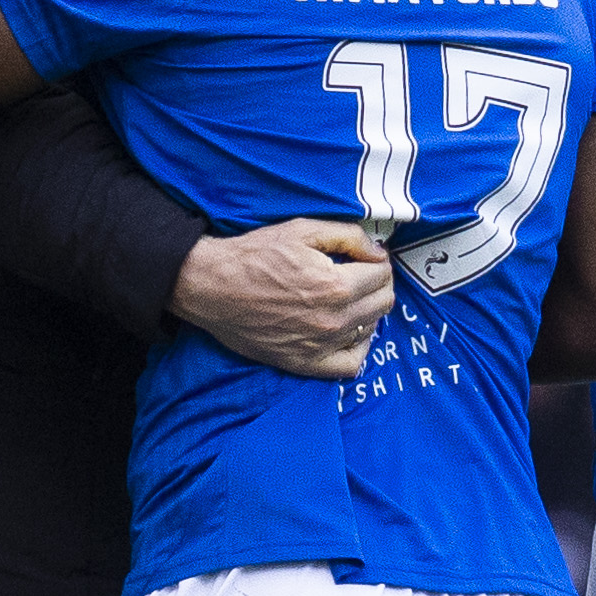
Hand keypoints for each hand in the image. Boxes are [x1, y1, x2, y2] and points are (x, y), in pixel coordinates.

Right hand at [170, 219, 394, 377]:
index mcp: (335, 285)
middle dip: (378, 285)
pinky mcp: (303, 363)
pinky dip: (358, 349)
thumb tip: (377, 251)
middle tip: (362, 275)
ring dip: (368, 312)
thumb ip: (348, 236)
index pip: (382, 275)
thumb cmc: (253, 256)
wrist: (212, 287)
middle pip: (383, 303)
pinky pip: (350, 365)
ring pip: (371, 330)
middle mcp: (333, 319)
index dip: (377, 262)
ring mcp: (319, 345)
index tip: (366, 259)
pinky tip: (351, 333)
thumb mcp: (302, 229)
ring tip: (352, 299)